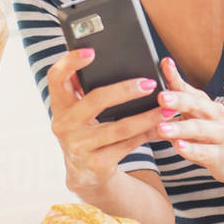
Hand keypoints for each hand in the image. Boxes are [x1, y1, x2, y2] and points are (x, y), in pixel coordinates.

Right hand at [45, 48, 169, 192]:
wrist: (84, 173)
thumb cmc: (86, 130)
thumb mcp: (78, 111)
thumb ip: (86, 88)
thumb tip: (117, 60)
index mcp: (59, 105)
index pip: (56, 77)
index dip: (70, 62)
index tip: (91, 51)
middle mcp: (63, 125)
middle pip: (95, 101)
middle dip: (125, 90)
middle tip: (149, 83)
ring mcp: (79, 146)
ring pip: (119, 128)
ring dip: (146, 117)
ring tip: (167, 108)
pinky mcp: (97, 164)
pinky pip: (128, 145)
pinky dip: (147, 134)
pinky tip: (162, 126)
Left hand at [156, 57, 223, 182]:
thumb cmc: (211, 135)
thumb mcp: (194, 118)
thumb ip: (174, 106)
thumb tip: (146, 89)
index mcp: (205, 104)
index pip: (188, 88)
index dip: (175, 76)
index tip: (164, 63)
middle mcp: (214, 115)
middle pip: (196, 104)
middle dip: (178, 100)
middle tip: (160, 96)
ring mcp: (220, 136)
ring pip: (200, 129)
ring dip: (180, 128)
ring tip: (161, 128)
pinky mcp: (221, 157)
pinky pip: (206, 152)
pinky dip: (192, 149)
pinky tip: (178, 146)